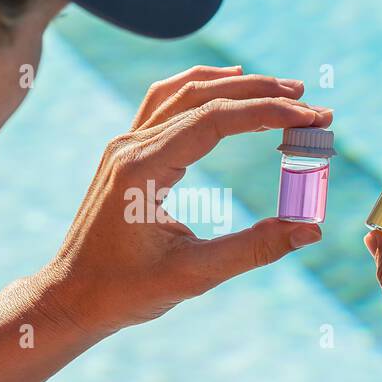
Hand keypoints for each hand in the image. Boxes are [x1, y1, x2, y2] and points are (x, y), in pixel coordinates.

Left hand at [43, 66, 332, 335]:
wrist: (70, 297)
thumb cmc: (124, 292)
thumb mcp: (193, 275)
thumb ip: (253, 250)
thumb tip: (310, 230)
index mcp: (142, 170)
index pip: (214, 119)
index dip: (268, 113)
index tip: (311, 117)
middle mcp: (131, 147)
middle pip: (203, 96)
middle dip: (262, 95)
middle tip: (310, 103)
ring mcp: (125, 145)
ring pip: (184, 92)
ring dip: (235, 85)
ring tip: (282, 89)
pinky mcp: (126, 152)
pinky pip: (165, 102)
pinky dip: (201, 88)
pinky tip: (228, 84)